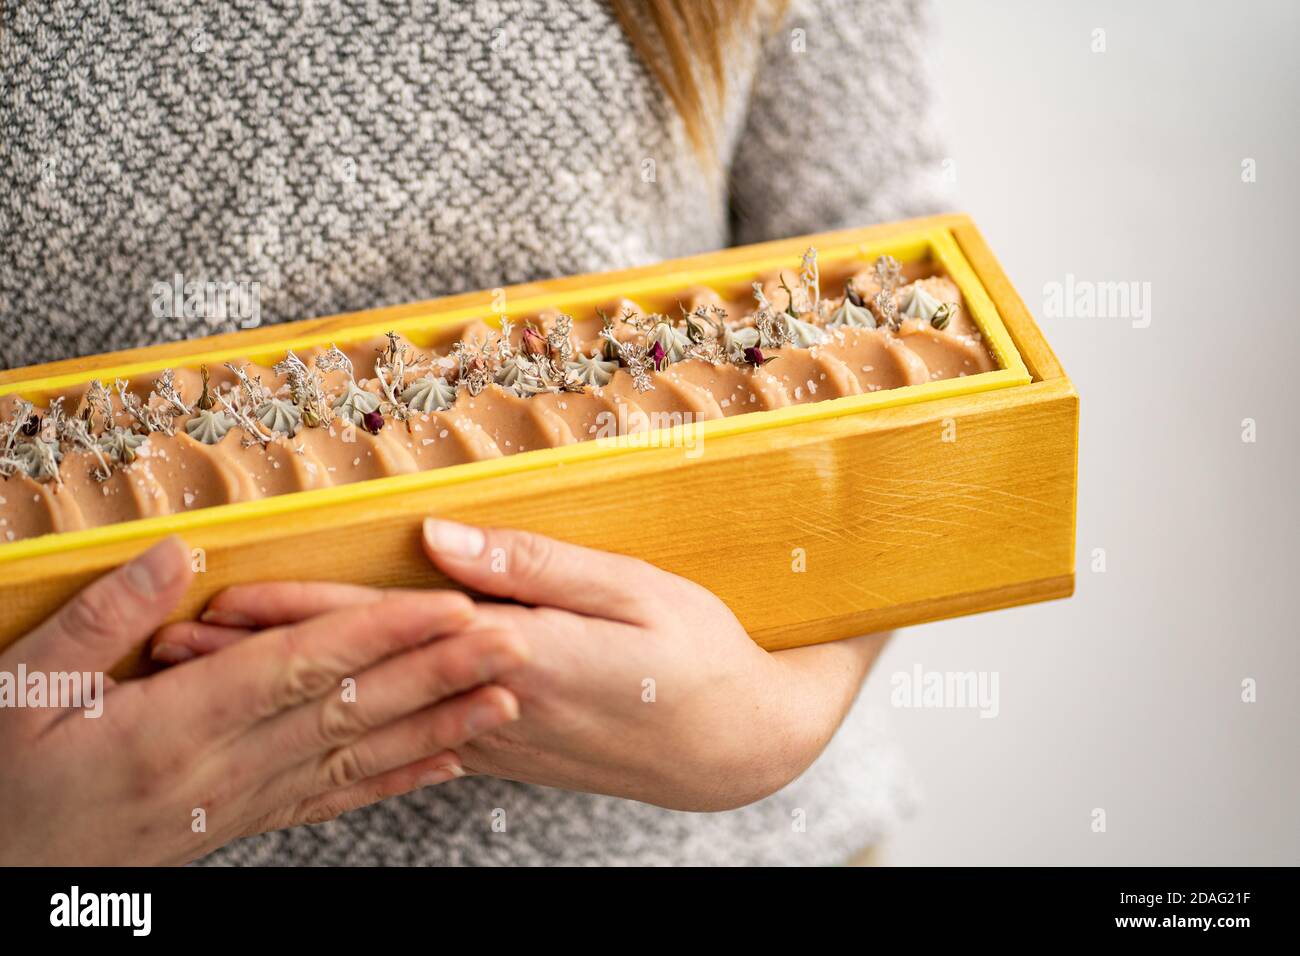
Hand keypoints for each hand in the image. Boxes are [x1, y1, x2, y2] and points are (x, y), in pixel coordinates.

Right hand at [0, 536, 525, 864]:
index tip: (448, 603)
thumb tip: (175, 553)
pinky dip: (395, 782)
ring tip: (504, 700)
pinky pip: (334, 801)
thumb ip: (102, 620)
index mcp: (172, 725)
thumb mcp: (18, 690)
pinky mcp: (243, 822)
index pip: (302, 666)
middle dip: (437, 673)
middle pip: (351, 710)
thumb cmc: (3, 785)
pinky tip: (446, 763)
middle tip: (512, 642)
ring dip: (437, 727)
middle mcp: (223, 769)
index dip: (382, 632)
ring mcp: (240, 802)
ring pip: (358, 759)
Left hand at [155, 521, 886, 811]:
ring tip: (225, 689)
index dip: (294, 615)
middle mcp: (490, 705)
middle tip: (174, 657)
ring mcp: (495, 738)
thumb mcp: (633, 590)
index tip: (217, 604)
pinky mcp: (509, 751)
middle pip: (354, 681)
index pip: (380, 628)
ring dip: (294, 699)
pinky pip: (412, 738)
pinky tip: (325, 725)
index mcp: (516, 652)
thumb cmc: (698, 656)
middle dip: (260, 667)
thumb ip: (533, 564)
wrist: (740, 746)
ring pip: (369, 715)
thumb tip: (437, 537)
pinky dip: (354, 727)